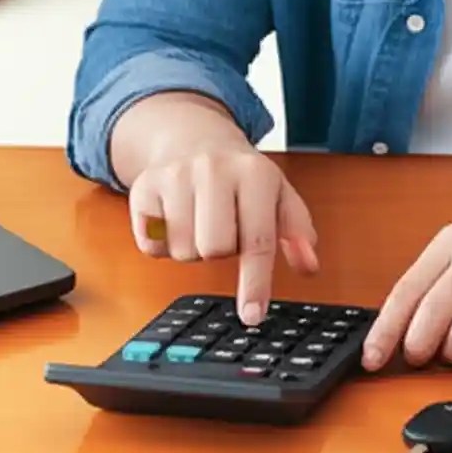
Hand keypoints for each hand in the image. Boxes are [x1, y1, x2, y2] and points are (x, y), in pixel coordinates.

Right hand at [127, 143, 319, 324]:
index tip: (252, 315)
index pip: (258, 240)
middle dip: (222, 252)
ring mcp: (174, 176)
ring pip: (183, 251)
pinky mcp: (142, 187)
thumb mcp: (279, 194)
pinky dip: (164, 245)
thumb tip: (309, 266)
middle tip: (226, 229)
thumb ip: (297, 231)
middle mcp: (213, 169)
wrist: (194, 137)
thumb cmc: (243, 176)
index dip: (255, 282)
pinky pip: (151, 246)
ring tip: (202, 221)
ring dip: (194, 248)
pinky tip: (176, 220)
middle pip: (215, 249)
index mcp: (255, 173)